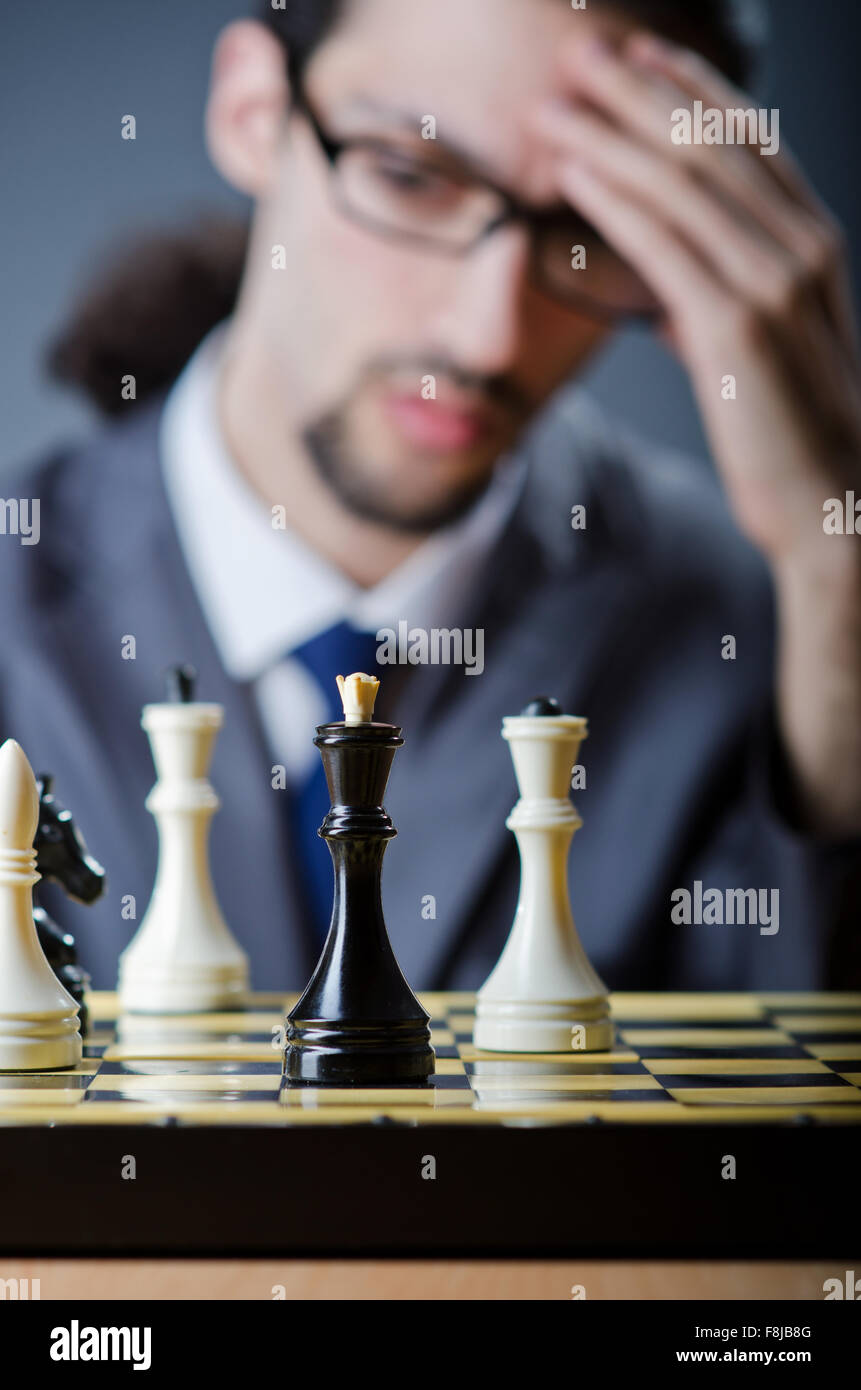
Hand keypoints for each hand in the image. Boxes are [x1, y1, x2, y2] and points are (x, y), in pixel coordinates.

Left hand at [533, 32, 860, 566]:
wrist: (832, 504)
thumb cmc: (791, 435)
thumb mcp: (760, 353)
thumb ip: (716, 310)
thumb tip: (667, 299)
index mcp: (814, 244)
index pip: (750, 142)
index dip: (692, 90)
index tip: (639, 57)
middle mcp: (802, 248)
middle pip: (711, 145)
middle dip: (641, 92)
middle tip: (582, 53)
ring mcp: (775, 284)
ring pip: (685, 183)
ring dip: (613, 134)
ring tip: (557, 102)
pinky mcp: (739, 329)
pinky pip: (667, 246)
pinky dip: (618, 201)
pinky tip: (575, 172)